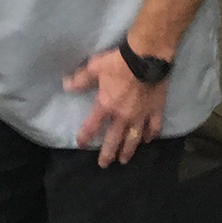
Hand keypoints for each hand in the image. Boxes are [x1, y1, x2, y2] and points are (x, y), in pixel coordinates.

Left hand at [62, 48, 167, 166]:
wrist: (146, 57)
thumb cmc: (118, 63)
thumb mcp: (94, 67)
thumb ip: (81, 79)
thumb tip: (66, 85)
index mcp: (106, 106)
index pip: (92, 125)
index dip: (85, 136)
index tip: (80, 144)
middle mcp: (123, 115)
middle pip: (114, 139)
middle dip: (108, 153)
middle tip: (104, 164)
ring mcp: (141, 115)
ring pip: (134, 138)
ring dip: (128, 150)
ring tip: (124, 160)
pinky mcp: (156, 110)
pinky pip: (154, 127)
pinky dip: (150, 135)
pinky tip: (147, 140)